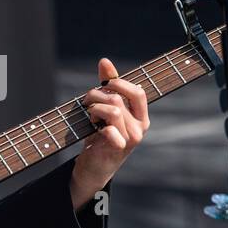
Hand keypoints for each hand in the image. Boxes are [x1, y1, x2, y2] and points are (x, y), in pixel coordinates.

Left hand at [70, 58, 149, 209]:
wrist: (94, 166)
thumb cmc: (101, 135)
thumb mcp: (105, 108)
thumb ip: (108, 85)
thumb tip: (105, 61)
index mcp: (141, 116)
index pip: (138, 92)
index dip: (119, 83)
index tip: (103, 84)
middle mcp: (140, 128)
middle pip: (119, 99)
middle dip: (97, 95)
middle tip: (86, 101)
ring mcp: (131, 140)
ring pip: (113, 111)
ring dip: (94, 108)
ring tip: (88, 114)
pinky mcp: (118, 149)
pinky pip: (110, 130)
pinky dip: (97, 125)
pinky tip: (92, 128)